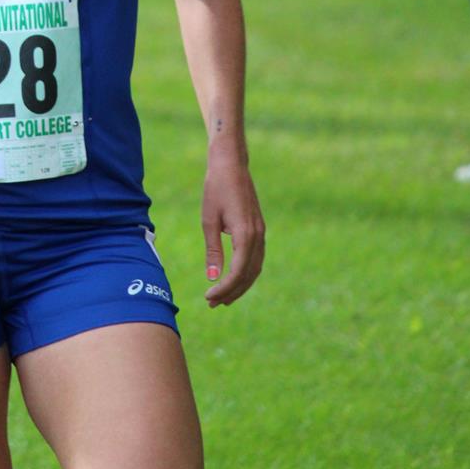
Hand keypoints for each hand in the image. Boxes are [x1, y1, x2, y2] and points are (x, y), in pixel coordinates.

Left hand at [202, 145, 264, 306]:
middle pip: (249, 274)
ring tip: (222, 297)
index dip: (225, 288)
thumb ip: (213, 250)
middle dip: (232, 292)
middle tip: (212, 303)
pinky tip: (232, 278)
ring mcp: (261, 233)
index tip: (209, 296)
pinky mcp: (258, 229)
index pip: (239, 271)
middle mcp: (258, 236)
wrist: (231, 165)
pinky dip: (246, 273)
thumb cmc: (216, 189)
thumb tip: (213, 277)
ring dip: (240, 285)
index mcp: (245, 234)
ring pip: (255, 268)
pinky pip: (256, 258)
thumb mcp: (209, 220)